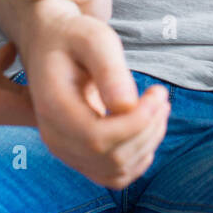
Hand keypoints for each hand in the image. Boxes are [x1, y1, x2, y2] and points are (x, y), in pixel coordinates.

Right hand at [20, 0, 169, 188]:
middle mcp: (54, 137)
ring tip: (157, 107)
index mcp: (53, 107)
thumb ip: (109, 70)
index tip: (158, 92)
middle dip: (148, 130)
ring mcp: (65, 151)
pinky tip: (146, 127)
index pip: (98, 138)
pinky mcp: (79, 156)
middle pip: (111, 158)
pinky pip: (115, 175)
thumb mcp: (93, 38)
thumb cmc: (74, 37)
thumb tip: (127, 106)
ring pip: (117, 170)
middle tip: (161, 96)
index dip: (137, 123)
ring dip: (148, 142)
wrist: (51, 44)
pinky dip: (139, 157)